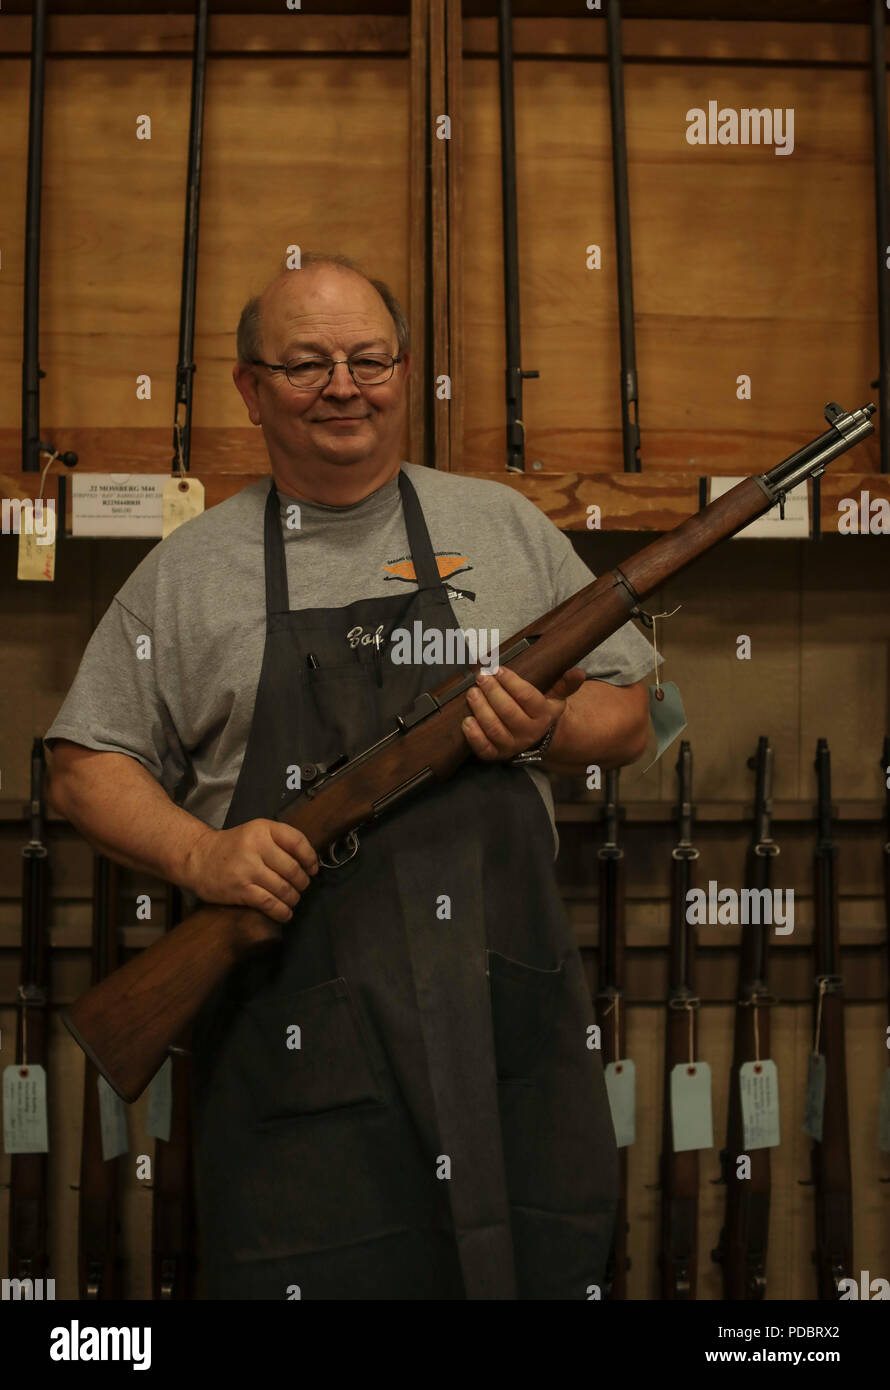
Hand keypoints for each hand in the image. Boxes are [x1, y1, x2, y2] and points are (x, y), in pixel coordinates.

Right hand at [182, 818, 318, 923]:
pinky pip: (269, 903)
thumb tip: (309, 862)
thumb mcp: (255, 833)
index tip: (312, 869)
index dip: (310, 858)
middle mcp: (256, 847)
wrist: (198, 858)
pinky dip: (281, 911)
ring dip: (293, 898)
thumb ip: (279, 841)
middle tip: (301, 887)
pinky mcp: (240, 889)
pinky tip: (285, 913)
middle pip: (293, 869)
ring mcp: (247, 869)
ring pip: (283, 888)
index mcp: (263, 829)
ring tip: (292, 900)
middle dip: (302, 882)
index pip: (297, 842)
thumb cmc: (232, 847)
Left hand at [461, 664, 586, 761]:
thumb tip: (578, 672)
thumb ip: (565, 684)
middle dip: (493, 692)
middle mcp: (528, 732)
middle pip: (508, 711)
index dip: (511, 682)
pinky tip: (466, 720)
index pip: (527, 697)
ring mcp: (512, 745)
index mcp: (543, 715)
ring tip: (472, 693)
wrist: (536, 737)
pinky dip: (473, 736)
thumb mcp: (554, 697)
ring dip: (481, 710)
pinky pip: (484, 749)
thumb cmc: (539, 710)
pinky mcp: (496, 754)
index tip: (499, 670)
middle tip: (481, 677)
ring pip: (494, 729)